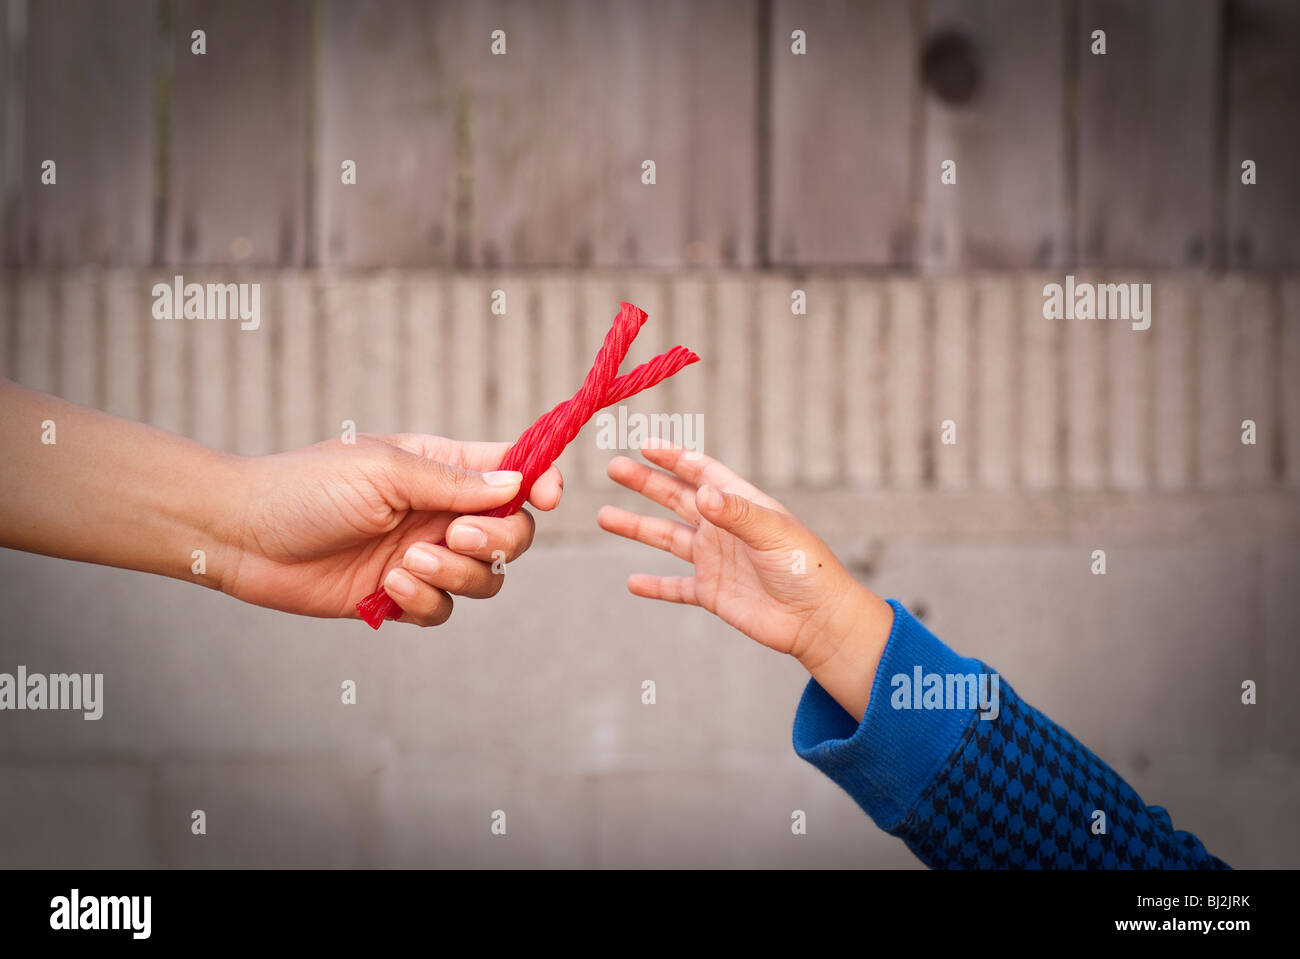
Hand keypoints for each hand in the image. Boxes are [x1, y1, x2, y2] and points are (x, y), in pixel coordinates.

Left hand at [221, 433, 561, 625]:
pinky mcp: (400, 596)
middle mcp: (441, 512)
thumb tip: (518, 486)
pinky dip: (425, 602)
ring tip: (407, 564)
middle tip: (455, 537)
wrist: (244, 535)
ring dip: (458, 576)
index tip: (546, 496)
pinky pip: (443, 611)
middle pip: (513, 533)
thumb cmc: (307, 487)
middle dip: (498, 540)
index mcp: (443, 467)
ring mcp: (424, 555)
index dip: (540, 482)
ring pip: (485, 579)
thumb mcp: (385, 471)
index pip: (513, 472)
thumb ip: (454, 482)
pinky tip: (389, 586)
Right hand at [598, 443, 892, 718]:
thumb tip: (700, 492)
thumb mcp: (773, 533)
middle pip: (676, 498)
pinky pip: (675, 586)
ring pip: (667, 538)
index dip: (675, 458)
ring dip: (636, 527)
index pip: (702, 472)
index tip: (646, 444)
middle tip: (613, 468)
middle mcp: (723, 528)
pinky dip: (654, 585)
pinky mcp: (712, 593)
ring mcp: (715, 560)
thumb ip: (736, 513)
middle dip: (645, 482)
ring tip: (604, 516)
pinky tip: (631, 581)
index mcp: (740, 504)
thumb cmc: (805, 568)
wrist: (816, 619)